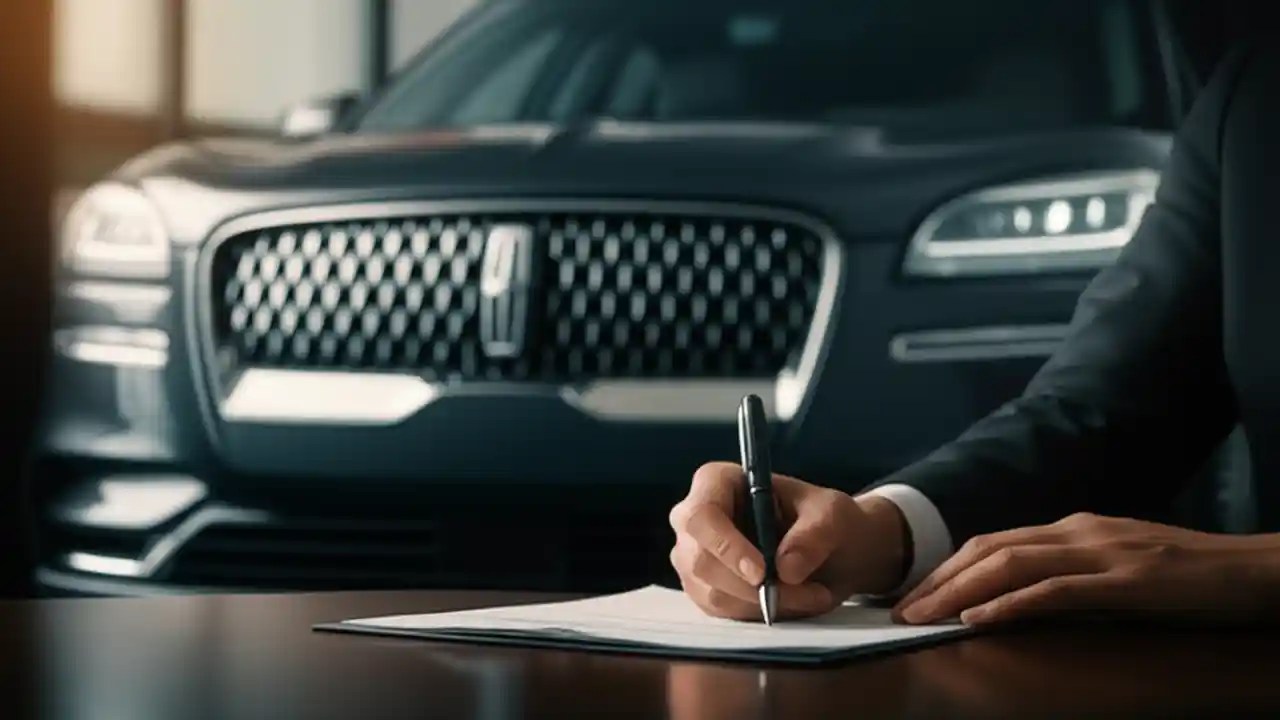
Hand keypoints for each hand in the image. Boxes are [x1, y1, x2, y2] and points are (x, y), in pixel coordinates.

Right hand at [669, 462, 907, 620]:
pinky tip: (791, 603)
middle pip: (702, 561)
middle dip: (754, 587)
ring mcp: (693, 557)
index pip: (701, 515)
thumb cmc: (823, 519)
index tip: (761, 573)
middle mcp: (695, 520)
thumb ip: (814, 534)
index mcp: (717, 482)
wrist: (832, 550)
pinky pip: (721, 613)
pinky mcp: (703, 590)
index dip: (725, 546)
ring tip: (811, 597)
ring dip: (764, 604)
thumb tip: (785, 568)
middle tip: (806, 593)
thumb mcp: (832, 515)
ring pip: (713, 593)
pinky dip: (760, 615)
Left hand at [894, 512, 1279, 625]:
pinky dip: (1011, 603)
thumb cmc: (1186, 575)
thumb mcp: (1116, 566)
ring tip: (922, 617)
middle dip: (938, 580)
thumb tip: (1017, 597)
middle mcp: (1079, 531)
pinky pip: (1055, 590)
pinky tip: (980, 620)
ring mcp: (1102, 552)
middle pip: (989, 547)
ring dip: (959, 592)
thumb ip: (1070, 573)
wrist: (1254, 571)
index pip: (993, 542)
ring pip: (1011, 563)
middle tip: (900, 610)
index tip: (913, 594)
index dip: (947, 567)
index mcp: (1073, 528)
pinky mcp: (1126, 580)